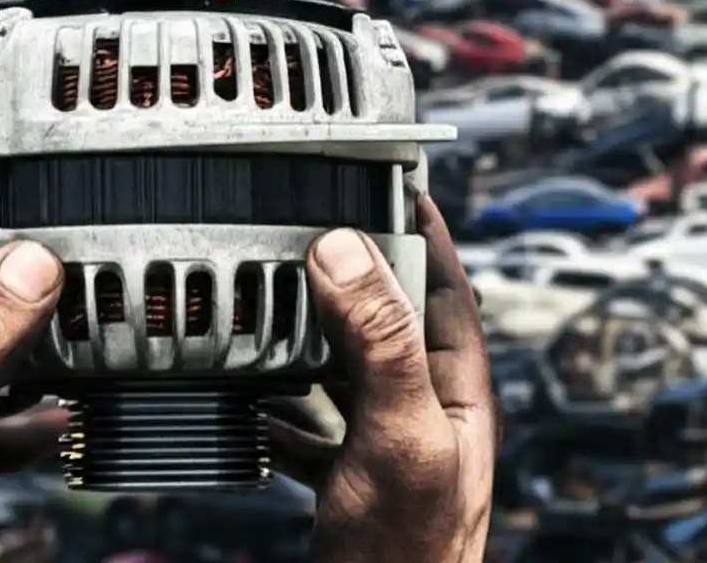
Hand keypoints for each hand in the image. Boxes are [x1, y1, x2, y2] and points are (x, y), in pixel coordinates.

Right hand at [267, 195, 497, 562]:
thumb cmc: (411, 554)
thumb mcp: (400, 434)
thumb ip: (379, 343)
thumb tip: (345, 251)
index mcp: (455, 390)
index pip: (443, 285)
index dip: (417, 229)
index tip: (383, 180)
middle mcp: (423, 409)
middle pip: (383, 318)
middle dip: (345, 275)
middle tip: (302, 233)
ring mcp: (383, 442)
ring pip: (341, 366)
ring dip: (305, 336)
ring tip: (267, 304)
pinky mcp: (346, 476)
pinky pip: (310, 419)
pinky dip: (279, 404)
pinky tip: (251, 401)